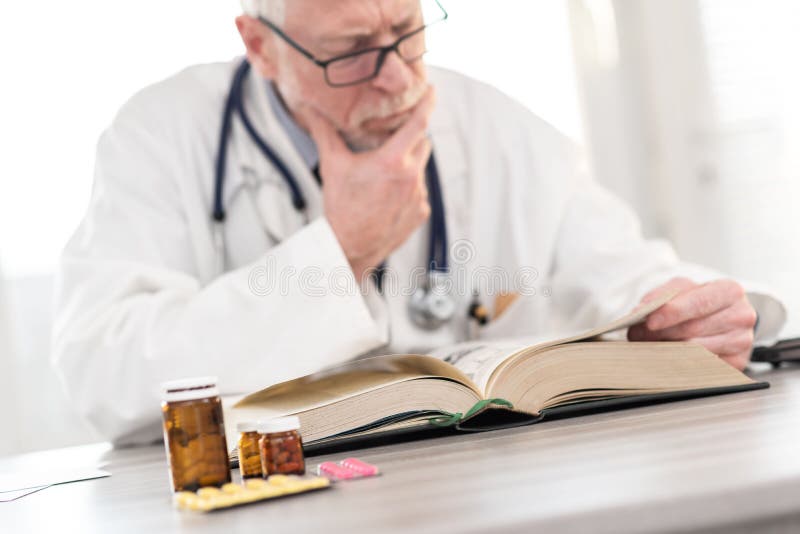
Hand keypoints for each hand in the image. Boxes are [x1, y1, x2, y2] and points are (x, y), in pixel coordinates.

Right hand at [303, 87, 434, 280]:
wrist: (349, 247)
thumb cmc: (341, 206)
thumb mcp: (332, 165)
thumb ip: (325, 133)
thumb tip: (309, 109)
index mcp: (393, 161)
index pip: (419, 123)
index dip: (427, 103)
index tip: (432, 91)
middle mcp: (412, 177)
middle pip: (423, 142)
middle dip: (411, 137)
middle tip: (393, 139)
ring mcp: (420, 196)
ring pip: (421, 167)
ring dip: (408, 164)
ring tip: (384, 174)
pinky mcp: (422, 212)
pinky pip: (420, 190)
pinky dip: (409, 187)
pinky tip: (388, 195)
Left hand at [627, 277, 757, 369]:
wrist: (721, 317)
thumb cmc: (697, 302)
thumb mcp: (680, 290)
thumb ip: (661, 296)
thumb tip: (640, 312)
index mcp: (729, 291)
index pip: (699, 303)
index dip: (672, 312)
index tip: (650, 321)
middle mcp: (741, 316)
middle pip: (694, 329)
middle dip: (662, 333)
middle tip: (637, 335)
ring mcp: (742, 342)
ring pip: (696, 351)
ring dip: (667, 350)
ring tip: (649, 345)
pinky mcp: (737, 364)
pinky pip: (702, 368)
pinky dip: (680, 364)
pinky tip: (668, 358)